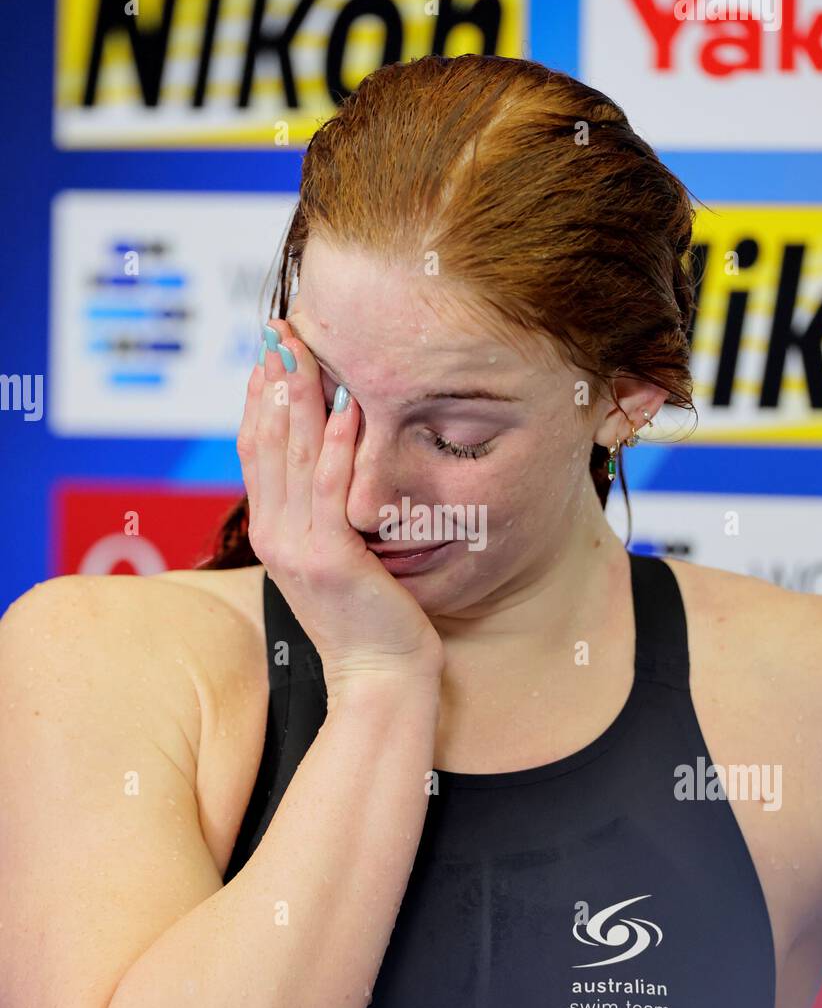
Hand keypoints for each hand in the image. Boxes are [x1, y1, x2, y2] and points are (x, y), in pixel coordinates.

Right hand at [236, 316, 444, 687]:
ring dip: (299, 398)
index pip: (255, 449)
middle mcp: (275, 535)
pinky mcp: (332, 561)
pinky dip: (337, 447)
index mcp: (272, 531)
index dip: (257, 397)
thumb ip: (320, 513)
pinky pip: (332, 492)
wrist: (379, 679)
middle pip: (266, 442)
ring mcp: (297, 549)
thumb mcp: (332, 558)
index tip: (268, 350)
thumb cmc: (368, 619)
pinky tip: (346, 408)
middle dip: (273, 380)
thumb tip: (325, 464)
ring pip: (294, 458)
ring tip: (305, 349)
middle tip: (281, 328)